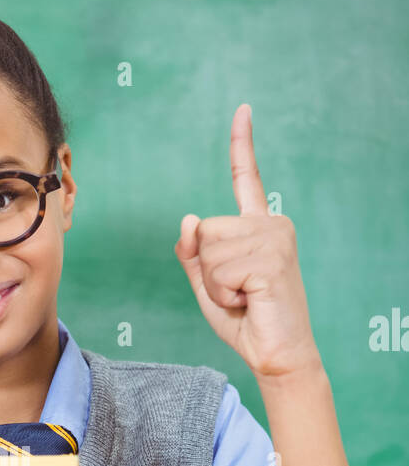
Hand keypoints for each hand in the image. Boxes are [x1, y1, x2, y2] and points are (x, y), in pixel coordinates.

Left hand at [174, 104, 321, 378]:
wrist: (277, 355)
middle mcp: (271, 224)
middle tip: (235, 293)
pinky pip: (217, 269)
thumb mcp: (207, 285)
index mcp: (258, 226)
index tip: (243, 109)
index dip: (241, 143)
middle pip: (204, 229)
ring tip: (243, 298)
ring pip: (207, 249)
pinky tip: (248, 302)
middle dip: (205, 269)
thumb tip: (188, 219)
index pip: (245, 178)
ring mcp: (274, 238)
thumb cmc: (246, 321)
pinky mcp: (271, 258)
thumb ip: (192, 254)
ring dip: (213, 283)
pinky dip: (222, 293)